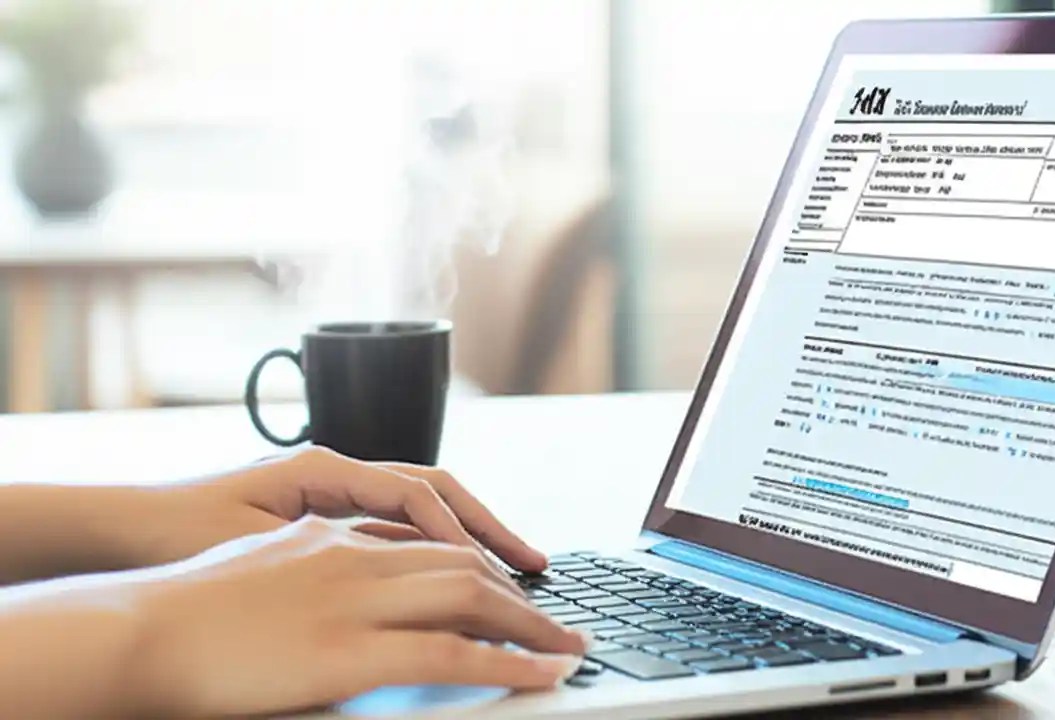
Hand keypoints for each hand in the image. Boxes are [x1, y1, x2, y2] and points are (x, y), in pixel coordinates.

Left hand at [128, 447, 545, 583]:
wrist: (117, 533)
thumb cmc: (176, 536)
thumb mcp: (255, 543)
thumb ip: (329, 548)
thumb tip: (400, 571)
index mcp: (324, 469)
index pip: (418, 494)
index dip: (464, 532)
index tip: (501, 570)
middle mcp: (335, 472)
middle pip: (435, 493)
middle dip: (489, 527)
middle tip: (535, 564)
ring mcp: (331, 494)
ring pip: (420, 512)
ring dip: (467, 538)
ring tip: (512, 572)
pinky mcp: (321, 519)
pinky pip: (394, 531)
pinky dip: (431, 551)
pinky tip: (453, 583)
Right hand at [130, 517, 586, 717]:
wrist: (137, 632)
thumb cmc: (184, 613)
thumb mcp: (262, 575)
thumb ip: (313, 582)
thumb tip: (342, 610)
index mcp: (332, 536)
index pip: (426, 540)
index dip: (477, 562)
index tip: (508, 585)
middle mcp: (355, 555)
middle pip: (461, 561)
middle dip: (517, 592)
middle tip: (558, 621)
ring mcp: (356, 598)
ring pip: (470, 595)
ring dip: (529, 623)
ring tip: (567, 646)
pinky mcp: (350, 650)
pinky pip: (452, 652)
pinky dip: (509, 662)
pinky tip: (542, 675)